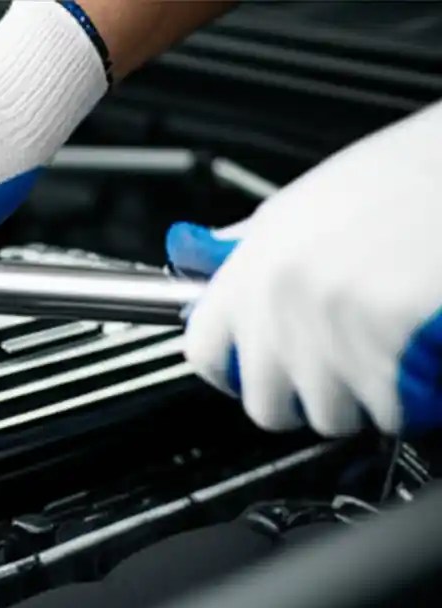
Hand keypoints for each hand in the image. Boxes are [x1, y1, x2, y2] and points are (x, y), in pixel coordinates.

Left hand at [167, 99, 441, 436]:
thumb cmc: (412, 175)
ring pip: (329, 415)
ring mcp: (333, 326)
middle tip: (335, 367)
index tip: (250, 370)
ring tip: (387, 349)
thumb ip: (252, 252)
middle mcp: (283, 298)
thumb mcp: (308, 201)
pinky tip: (421, 354)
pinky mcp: (389, 345)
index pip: (204, 352)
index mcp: (256, 262)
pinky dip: (411, 401)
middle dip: (301, 397)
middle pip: (265, 404)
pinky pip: (390, 413)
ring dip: (360, 399)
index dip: (231, 370)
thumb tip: (203, 269)